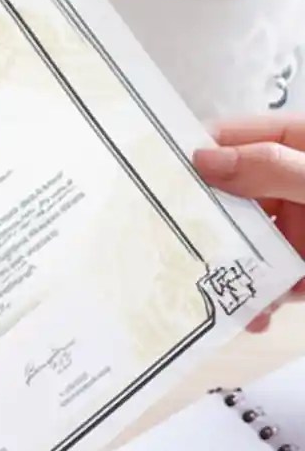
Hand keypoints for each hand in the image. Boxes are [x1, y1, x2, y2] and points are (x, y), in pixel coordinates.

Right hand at [194, 113, 304, 331]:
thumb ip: (273, 168)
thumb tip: (207, 158)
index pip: (235, 137)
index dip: (195, 156)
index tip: (159, 181)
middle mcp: (300, 183)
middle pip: (232, 196)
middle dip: (209, 226)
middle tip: (178, 247)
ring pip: (248, 243)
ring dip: (232, 269)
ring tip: (224, 292)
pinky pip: (272, 279)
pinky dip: (260, 298)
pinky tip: (256, 312)